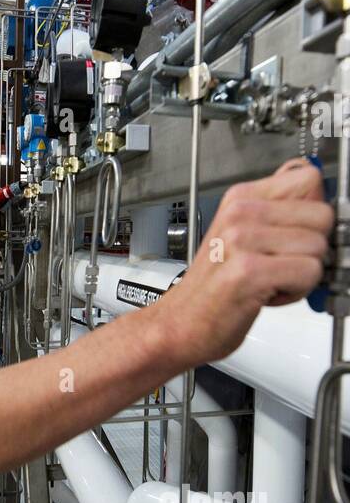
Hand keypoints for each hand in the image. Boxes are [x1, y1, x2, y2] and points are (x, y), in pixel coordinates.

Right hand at [160, 159, 331, 368]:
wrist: (180, 323)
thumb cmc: (213, 285)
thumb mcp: (240, 234)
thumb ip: (276, 209)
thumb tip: (315, 191)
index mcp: (240, 198)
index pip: (309, 179)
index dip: (314, 211)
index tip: (298, 233)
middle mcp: (240, 213)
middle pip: (322, 216)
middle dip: (313, 247)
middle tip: (281, 264)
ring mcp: (242, 240)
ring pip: (319, 248)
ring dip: (303, 274)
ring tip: (270, 280)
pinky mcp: (249, 271)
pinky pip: (309, 273)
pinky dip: (296, 292)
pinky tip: (267, 294)